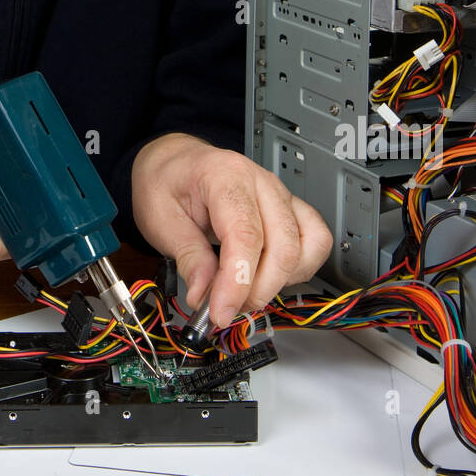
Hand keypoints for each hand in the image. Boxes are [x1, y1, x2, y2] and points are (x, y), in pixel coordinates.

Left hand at [131, 133, 331, 327]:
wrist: (175, 163)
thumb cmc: (166, 182)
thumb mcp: (159, 218)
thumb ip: (187, 257)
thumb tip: (205, 296)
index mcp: (225, 176)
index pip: (246, 236)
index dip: (237, 283)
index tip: (220, 312)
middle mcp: (261, 183)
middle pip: (283, 248)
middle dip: (256, 291)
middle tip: (224, 307)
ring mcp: (280, 195)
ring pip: (307, 247)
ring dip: (279, 282)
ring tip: (244, 290)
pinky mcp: (290, 209)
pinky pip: (315, 242)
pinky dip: (298, 269)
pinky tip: (268, 275)